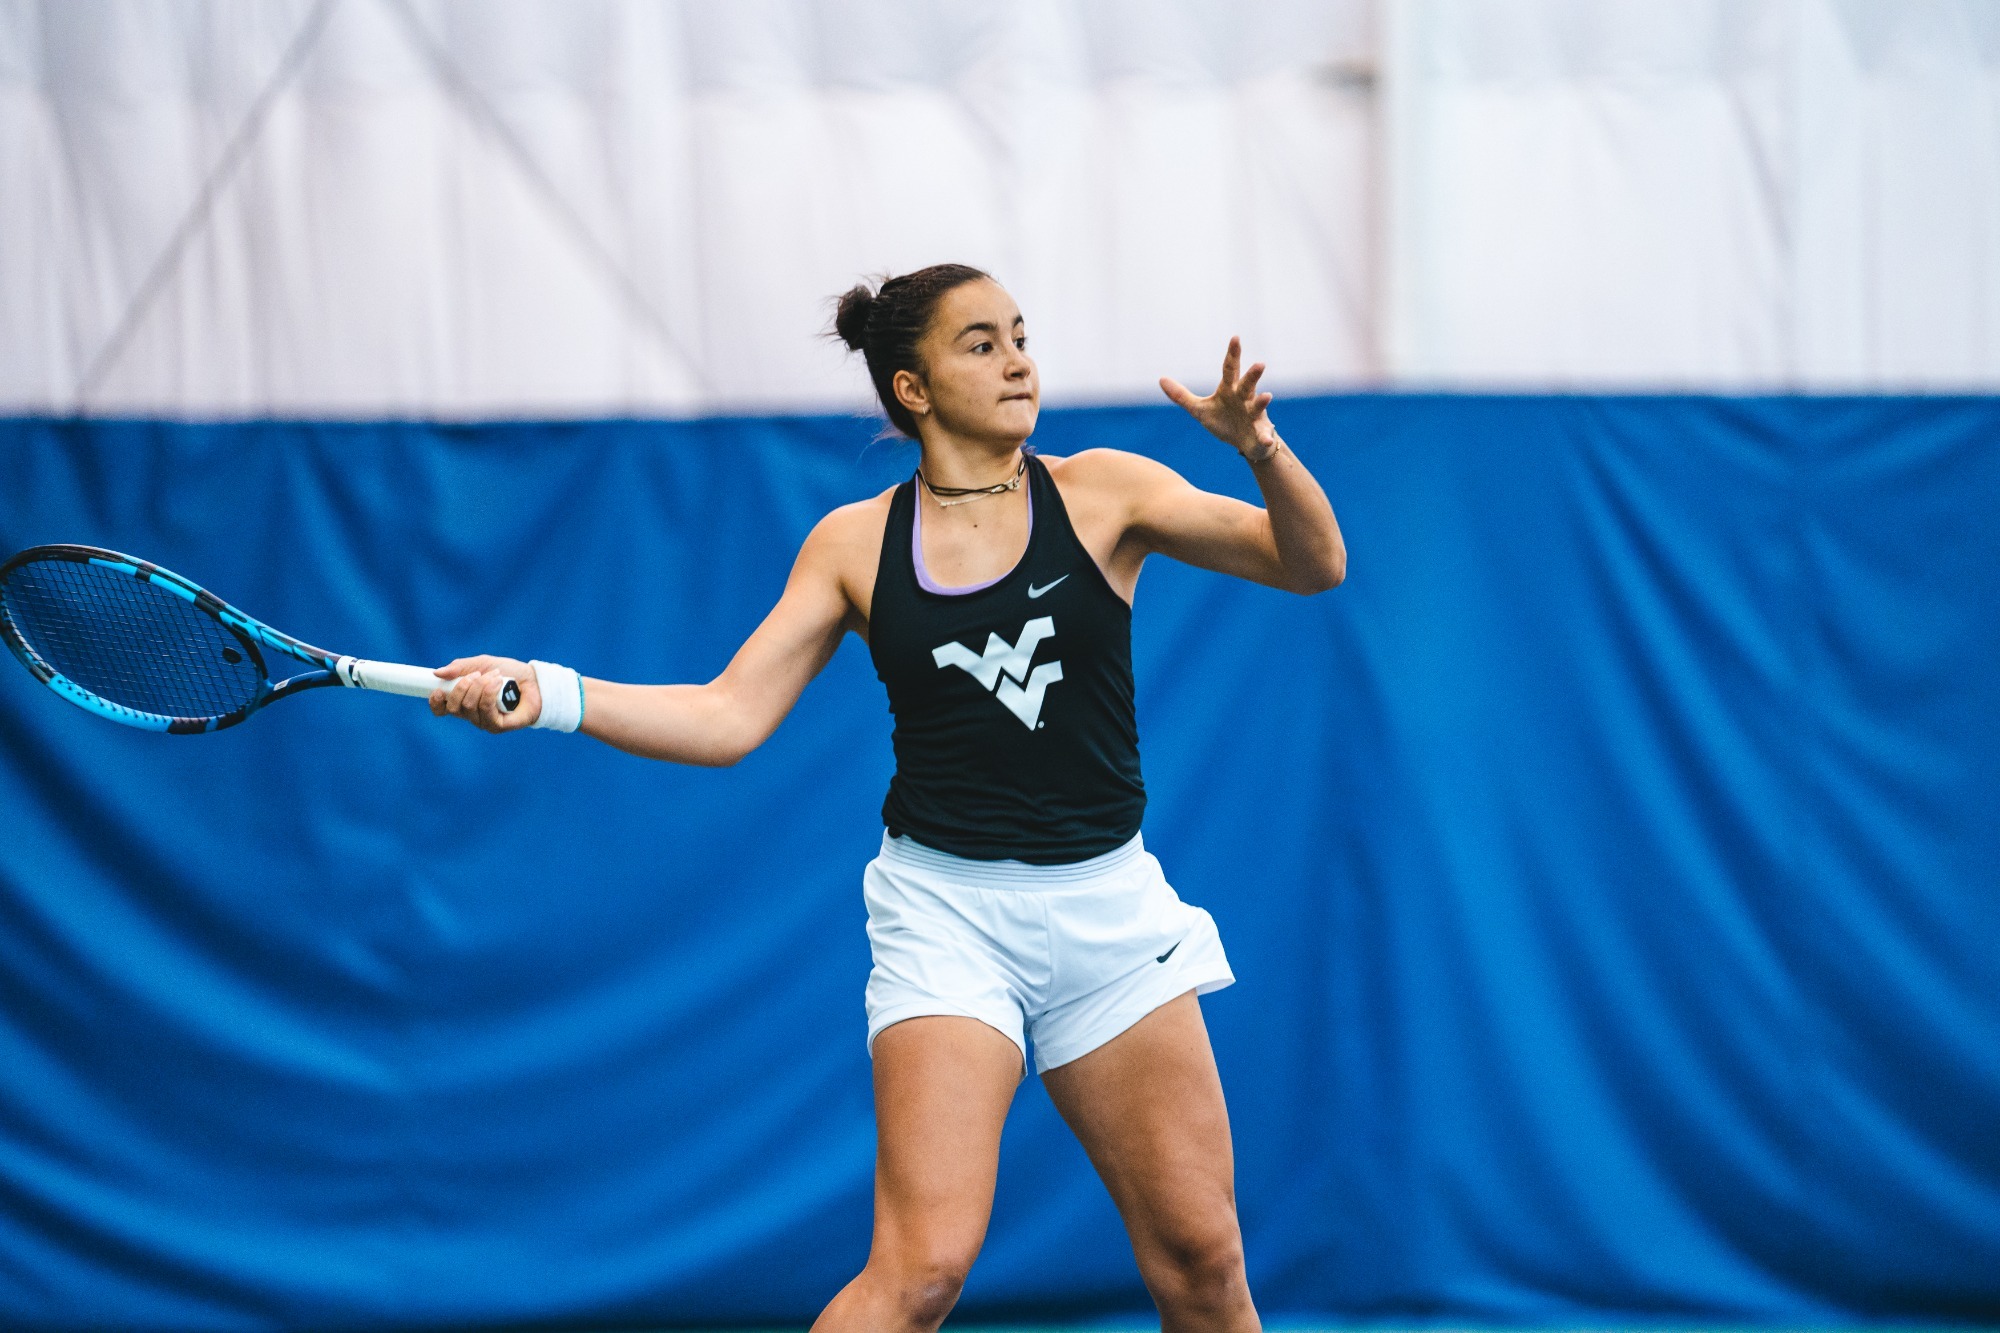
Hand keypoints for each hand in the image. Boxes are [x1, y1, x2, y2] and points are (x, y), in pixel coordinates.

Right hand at [431, 655, 538, 732]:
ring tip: (495, 676)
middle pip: (453, 708)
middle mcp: (471, 714)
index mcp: (463, 701)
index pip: (441, 709)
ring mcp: (484, 722)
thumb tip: (437, 673)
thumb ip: (460, 667)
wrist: (534, 680)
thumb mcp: (482, 663)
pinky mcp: (498, 726)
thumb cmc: (508, 673)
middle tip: (476, 675)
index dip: (436, 702)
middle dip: (462, 687)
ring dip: (480, 687)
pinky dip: (489, 694)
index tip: (438, 689)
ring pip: (469, 707)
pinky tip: (497, 684)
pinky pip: (485, 711)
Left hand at [1160, 336, 1277, 458]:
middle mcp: (1244, 399)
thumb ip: (1181, 396)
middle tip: (1260, 364)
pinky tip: (1267, 441)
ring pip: (1259, 406)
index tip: (1236, 338)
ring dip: (1262, 401)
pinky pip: (1264, 435)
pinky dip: (1265, 438)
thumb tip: (1161, 379)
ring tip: (1267, 396)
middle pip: (1248, 384)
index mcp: (1230, 390)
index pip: (1230, 369)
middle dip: (1253, 375)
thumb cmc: (1223, 421)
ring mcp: (1254, 415)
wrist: (1243, 443)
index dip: (1233, 354)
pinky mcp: (1260, 433)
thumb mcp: (1200, 409)